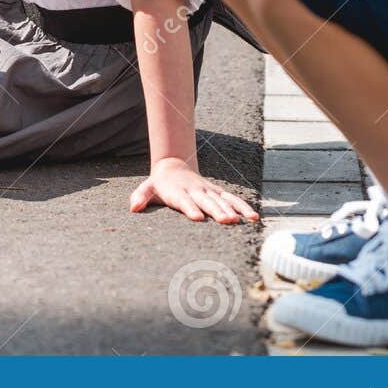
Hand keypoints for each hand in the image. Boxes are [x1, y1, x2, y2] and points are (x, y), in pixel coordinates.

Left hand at [130, 157, 259, 223]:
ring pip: (222, 200)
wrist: (173, 166)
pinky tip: (254, 217)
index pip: (184, 201)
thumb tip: (133, 207)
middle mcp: (196, 191)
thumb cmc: (160, 184)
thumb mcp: (147, 188)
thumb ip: (140, 197)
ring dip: (233, 209)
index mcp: (178, 192)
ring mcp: (209, 191)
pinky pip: (233, 199)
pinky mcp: (218, 192)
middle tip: (226, 221)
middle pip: (207, 201)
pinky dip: (243, 206)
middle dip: (217, 210)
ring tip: (242, 220)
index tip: (197, 217)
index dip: (190, 208)